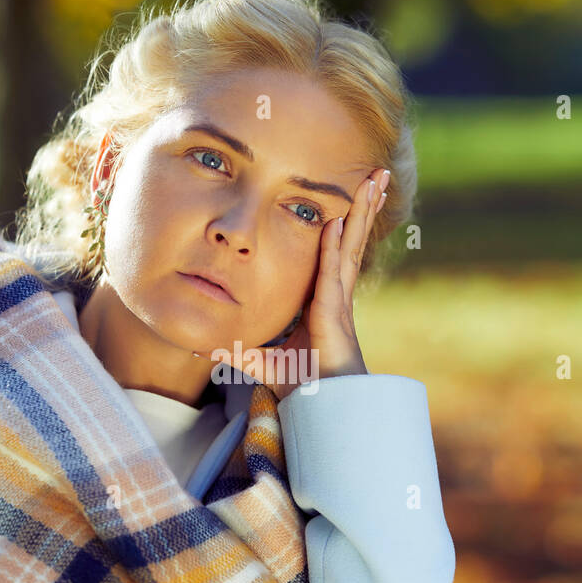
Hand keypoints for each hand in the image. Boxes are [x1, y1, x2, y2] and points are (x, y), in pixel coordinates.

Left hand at [230, 167, 388, 401]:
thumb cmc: (304, 388)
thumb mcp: (260, 362)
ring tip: (378, 178)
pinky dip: (336, 243)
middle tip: (378, 172)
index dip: (343, 223)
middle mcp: (336, 293)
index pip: (334, 251)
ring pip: (350, 244)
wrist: (325, 409)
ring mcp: (338, 298)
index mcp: (323, 299)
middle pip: (350, 237)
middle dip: (364, 204)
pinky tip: (338, 218)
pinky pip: (333, 269)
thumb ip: (236, 350)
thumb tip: (203, 345)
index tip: (348, 196)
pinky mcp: (333, 310)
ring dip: (363, 210)